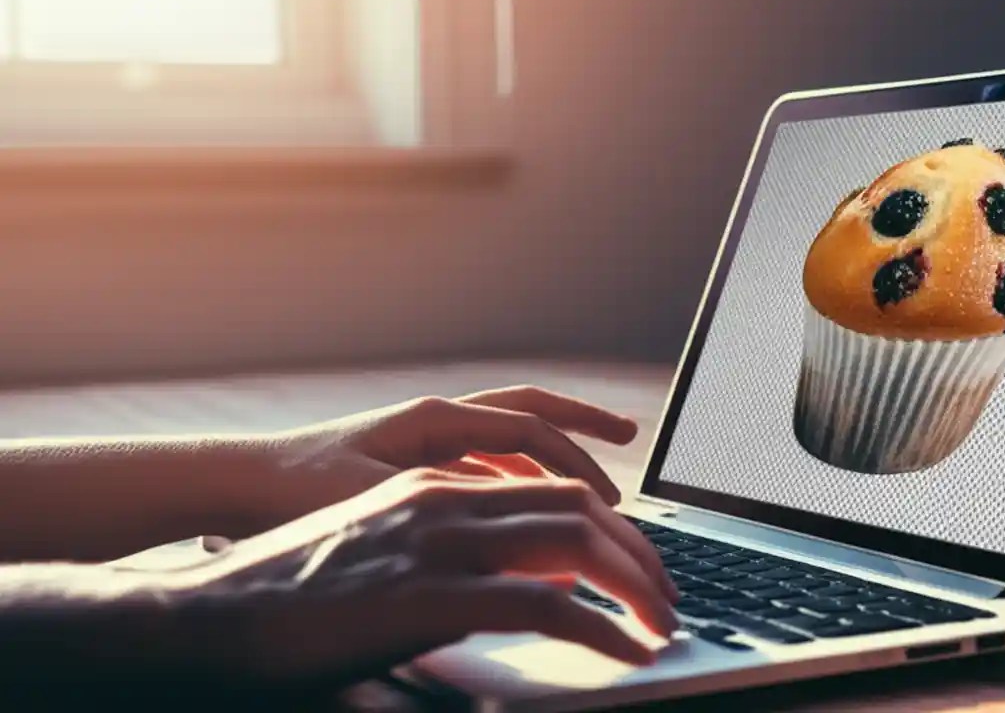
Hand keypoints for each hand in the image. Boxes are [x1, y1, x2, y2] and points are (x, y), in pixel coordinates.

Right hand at [183, 471, 679, 688]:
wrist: (207, 619)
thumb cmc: (288, 602)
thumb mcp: (384, 564)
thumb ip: (458, 569)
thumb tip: (532, 595)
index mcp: (432, 486)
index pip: (550, 487)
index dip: (609, 524)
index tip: (638, 561)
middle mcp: (443, 498)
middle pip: (578, 505)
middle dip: (637, 550)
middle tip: (665, 595)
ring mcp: (438, 542)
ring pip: (575, 541)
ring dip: (633, 580)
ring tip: (662, 620)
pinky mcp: (430, 595)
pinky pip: (545, 603)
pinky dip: (598, 625)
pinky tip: (622, 649)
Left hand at [254, 386, 639, 528]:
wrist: (233, 488)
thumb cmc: (295, 494)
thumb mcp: (376, 505)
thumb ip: (450, 512)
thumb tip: (520, 534)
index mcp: (433, 420)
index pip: (529, 429)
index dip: (578, 461)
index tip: (613, 497)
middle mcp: (433, 419)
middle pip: (528, 411)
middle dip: (582, 424)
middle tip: (629, 436)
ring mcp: (421, 438)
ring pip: (504, 437)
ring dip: (550, 455)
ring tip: (588, 479)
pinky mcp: (406, 462)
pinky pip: (479, 462)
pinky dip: (514, 478)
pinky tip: (525, 506)